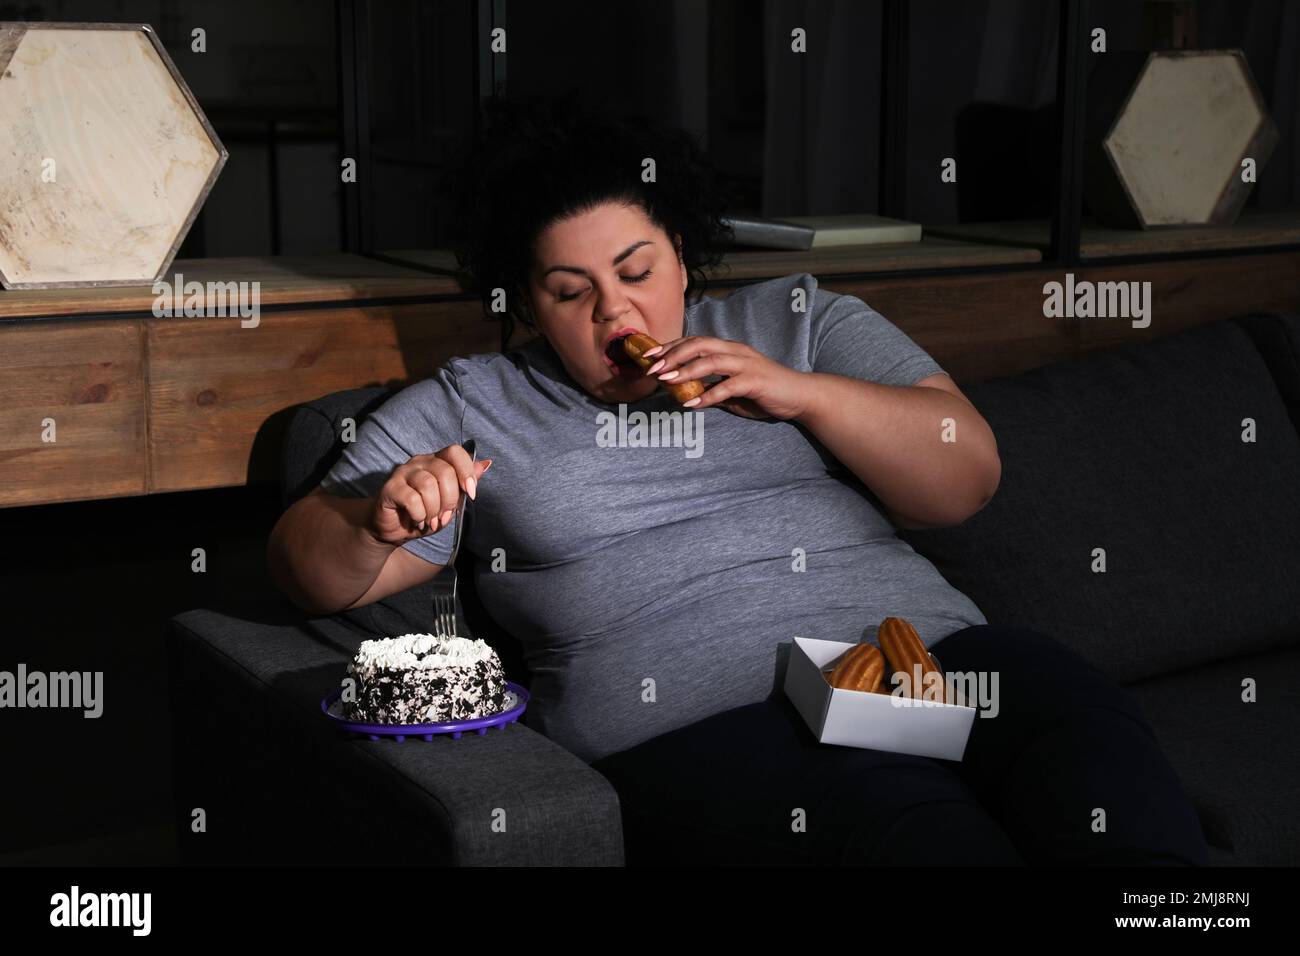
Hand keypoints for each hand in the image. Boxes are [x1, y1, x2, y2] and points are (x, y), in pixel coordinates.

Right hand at [369, 445, 492, 545]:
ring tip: (430, 520)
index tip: (471, 494)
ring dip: (433, 509)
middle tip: (443, 515)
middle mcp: (419, 462)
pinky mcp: (390, 487)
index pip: (455, 452)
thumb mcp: (451, 501)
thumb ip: (466, 483)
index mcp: (436, 461)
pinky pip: (412, 499)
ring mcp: (403, 472)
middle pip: (444, 471)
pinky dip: (419, 515)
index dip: (466, 471)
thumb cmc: (424, 513)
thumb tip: (486, 464)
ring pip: (428, 485)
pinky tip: (417, 520)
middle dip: (449, 499)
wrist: (395, 530)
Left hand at [643, 335, 809, 420]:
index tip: (648, 356)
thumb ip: (712, 388)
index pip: (694, 342)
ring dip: (686, 370)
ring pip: (711, 361)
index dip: (670, 347)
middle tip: (652, 368)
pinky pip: (727, 387)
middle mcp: (736, 351)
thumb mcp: (733, 391)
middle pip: (699, 345)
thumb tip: (686, 394)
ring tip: (667, 381)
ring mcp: (746, 364)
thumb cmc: (766, 392)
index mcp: (729, 349)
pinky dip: (708, 395)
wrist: (800, 396)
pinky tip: (693, 404)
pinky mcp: (755, 381)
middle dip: (673, 355)